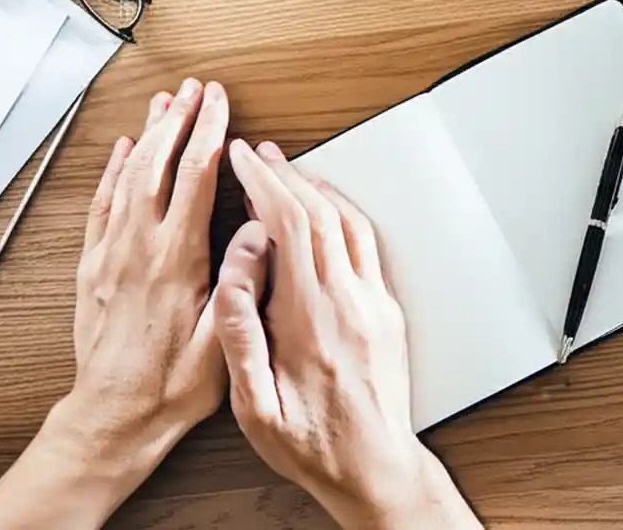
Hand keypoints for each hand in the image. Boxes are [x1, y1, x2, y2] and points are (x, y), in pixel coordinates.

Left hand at [0, 80, 231, 529]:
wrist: (114, 415)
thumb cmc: (171, 387)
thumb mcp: (222, 343)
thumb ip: (238, 284)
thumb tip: (258, 233)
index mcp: (175, 261)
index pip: (195, 177)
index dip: (209, 132)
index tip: (219, 103)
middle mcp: (139, 248)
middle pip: (158, 164)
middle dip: (179, 119)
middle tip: (194, 89)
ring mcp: (111, 254)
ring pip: (128, 177)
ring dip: (148, 135)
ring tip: (164, 104)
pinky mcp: (93, 267)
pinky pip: (102, 205)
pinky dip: (113, 172)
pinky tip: (123, 152)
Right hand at [213, 139, 480, 528]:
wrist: (375, 469)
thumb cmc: (311, 444)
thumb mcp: (255, 406)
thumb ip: (239, 335)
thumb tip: (235, 271)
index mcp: (313, 319)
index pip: (291, 226)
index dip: (264, 183)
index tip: (241, 159)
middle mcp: (351, 302)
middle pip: (321, 213)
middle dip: (285, 174)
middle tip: (257, 153)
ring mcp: (375, 303)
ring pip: (349, 222)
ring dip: (316, 187)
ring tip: (285, 168)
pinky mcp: (387, 311)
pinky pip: (367, 244)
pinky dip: (342, 213)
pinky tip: (325, 208)